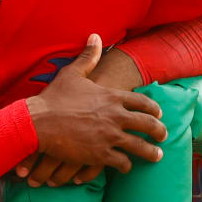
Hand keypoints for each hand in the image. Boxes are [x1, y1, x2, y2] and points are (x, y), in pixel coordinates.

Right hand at [25, 34, 167, 174]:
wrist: (38, 121)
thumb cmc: (54, 97)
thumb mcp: (72, 73)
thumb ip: (88, 57)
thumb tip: (96, 36)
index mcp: (112, 97)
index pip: (144, 103)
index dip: (154, 109)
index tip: (158, 114)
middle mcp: (116, 117)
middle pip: (149, 126)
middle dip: (160, 132)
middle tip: (163, 136)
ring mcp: (110, 136)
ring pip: (142, 148)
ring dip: (151, 153)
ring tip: (156, 155)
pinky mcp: (100, 154)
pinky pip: (123, 163)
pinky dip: (126, 165)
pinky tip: (126, 165)